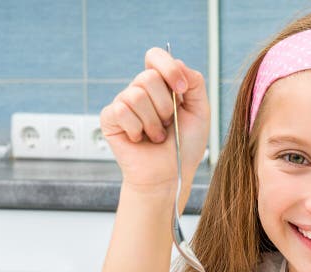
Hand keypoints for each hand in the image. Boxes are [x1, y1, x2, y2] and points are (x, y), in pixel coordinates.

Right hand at [100, 47, 209, 190]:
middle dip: (165, 106)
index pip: (155, 56)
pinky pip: (121, 111)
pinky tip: (140, 139)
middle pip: (147, 77)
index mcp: (161, 85)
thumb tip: (178, 63)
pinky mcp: (110, 118)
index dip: (168, 68)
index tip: (182, 90)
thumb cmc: (185, 146)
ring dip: (153, 122)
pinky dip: (137, 129)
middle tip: (169, 124)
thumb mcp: (200, 112)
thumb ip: (195, 83)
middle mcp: (140, 90)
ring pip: (135, 95)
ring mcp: (123, 103)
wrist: (170, 175)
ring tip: (157, 136)